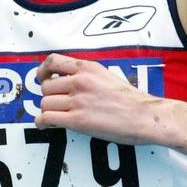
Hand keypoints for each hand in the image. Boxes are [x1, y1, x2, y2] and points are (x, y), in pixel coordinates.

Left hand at [35, 53, 158, 144]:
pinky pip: (47, 118)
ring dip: (47, 111)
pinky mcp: (77, 120)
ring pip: (45, 103)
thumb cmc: (131, 100)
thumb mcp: (107, 76)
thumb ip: (87, 76)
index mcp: (87, 68)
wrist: (144, 116)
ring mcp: (78, 100)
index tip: (42, 78)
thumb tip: (69, 82)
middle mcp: (80, 81)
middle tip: (55, 104)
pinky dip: (42, 123)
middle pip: (46, 87)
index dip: (42, 71)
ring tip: (53, 117)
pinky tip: (45, 125)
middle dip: (49, 97)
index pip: (52, 61)